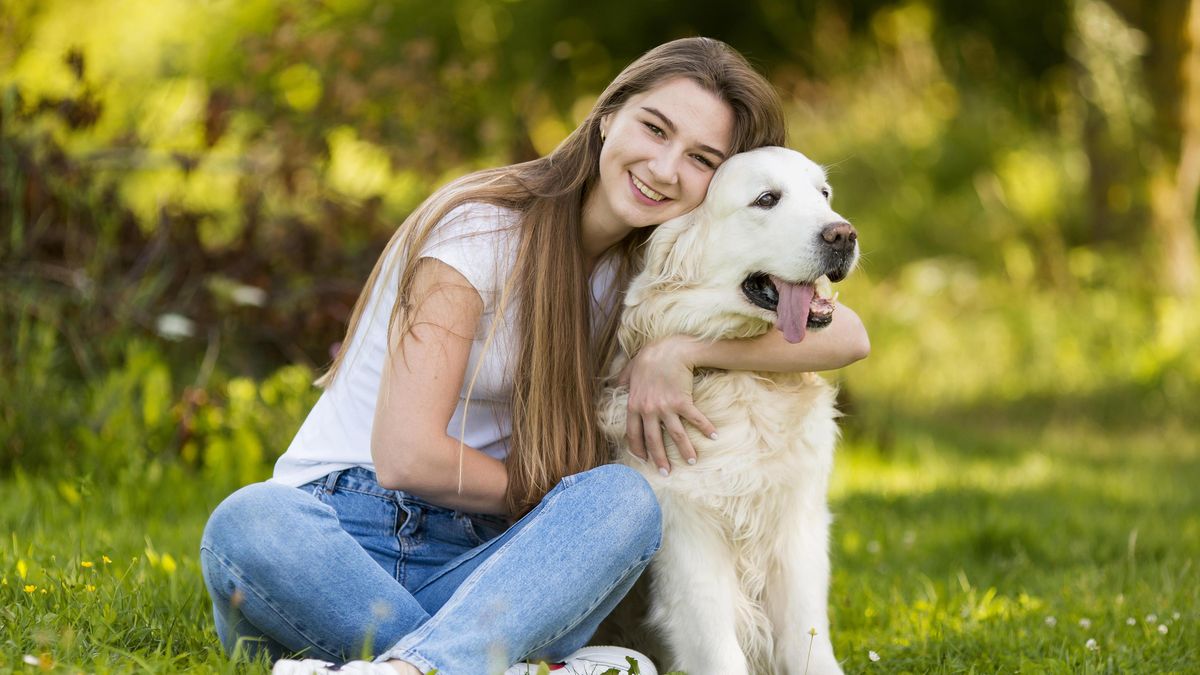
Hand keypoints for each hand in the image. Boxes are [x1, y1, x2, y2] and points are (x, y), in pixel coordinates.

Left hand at [619, 335, 717, 475]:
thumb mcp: (630, 369)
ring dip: (685, 451)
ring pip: (676, 435)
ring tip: (692, 461)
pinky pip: (695, 419)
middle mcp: (649, 410)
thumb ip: (623, 381)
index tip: (643, 460)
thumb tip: (615, 385)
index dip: (638, 449)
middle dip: (660, 459)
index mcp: (634, 405)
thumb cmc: (650, 357)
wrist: (671, 349)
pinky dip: (705, 428)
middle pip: (654, 441)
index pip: (633, 434)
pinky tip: (713, 436)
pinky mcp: (683, 402)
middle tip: (666, 473)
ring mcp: (666, 407)